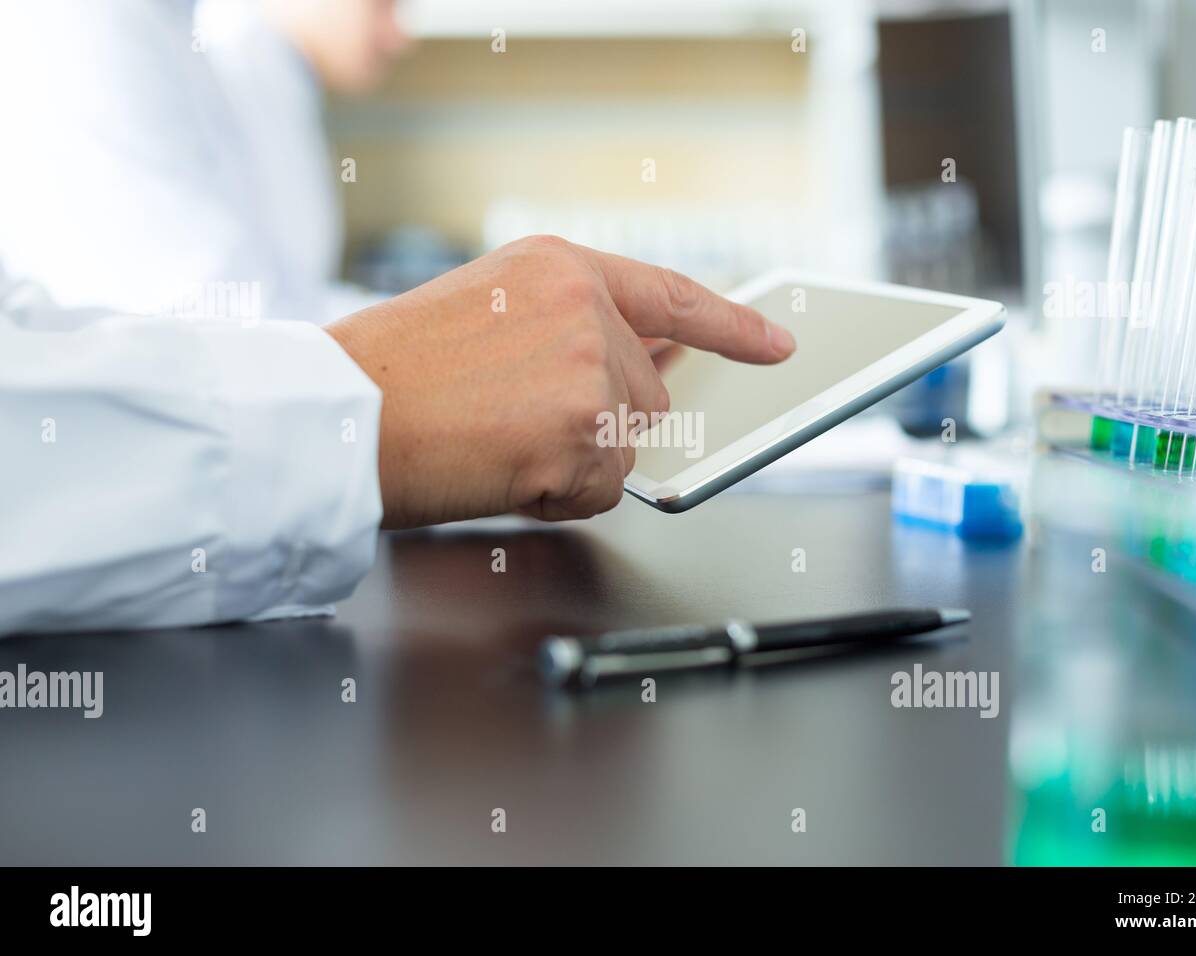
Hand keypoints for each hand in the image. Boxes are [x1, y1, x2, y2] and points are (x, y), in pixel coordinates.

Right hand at [325, 235, 795, 526]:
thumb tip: (637, 377)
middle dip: (596, 425)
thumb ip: (570, 330)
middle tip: (514, 422)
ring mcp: (589, 368)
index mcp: (560, 267)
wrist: (341, 413)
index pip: (671, 296)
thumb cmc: (396, 373)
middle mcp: (586, 308)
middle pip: (646, 397)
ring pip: (624, 446)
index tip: (776, 343)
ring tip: (497, 442)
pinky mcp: (583, 430)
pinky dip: (556, 497)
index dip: (731, 326)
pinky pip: (602, 490)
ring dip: (572, 462)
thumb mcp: (488, 312)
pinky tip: (501, 469)